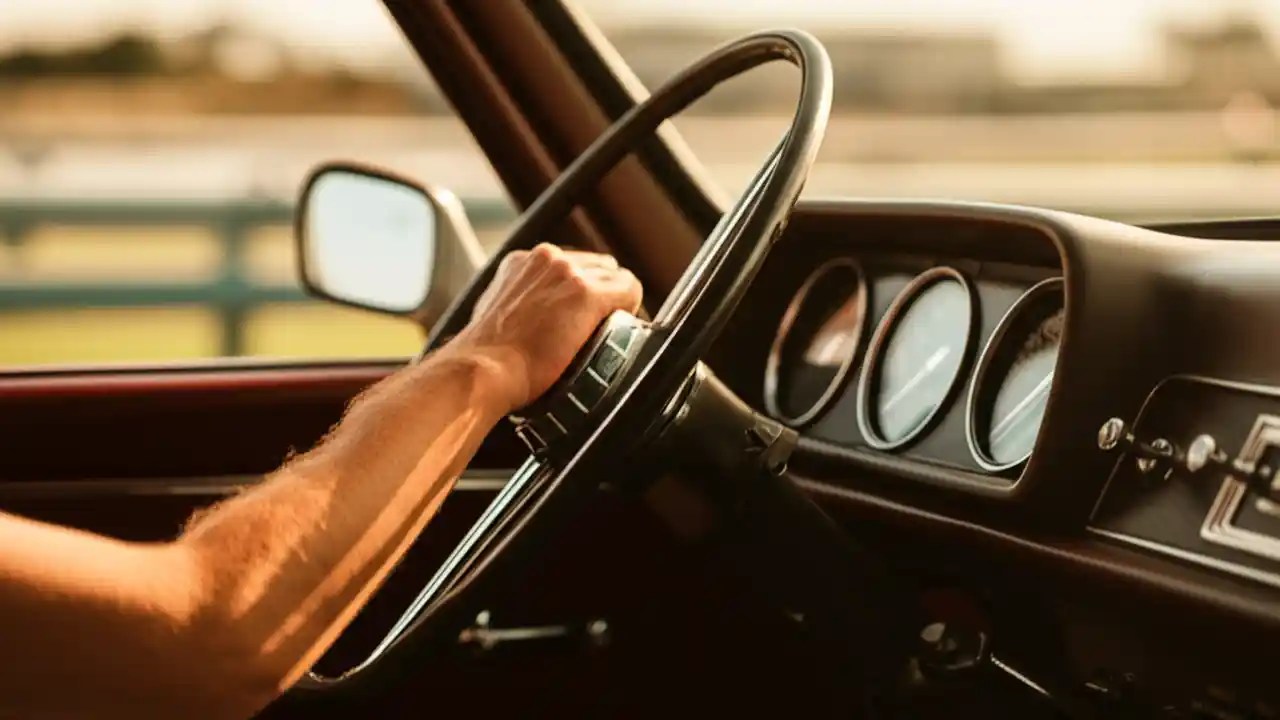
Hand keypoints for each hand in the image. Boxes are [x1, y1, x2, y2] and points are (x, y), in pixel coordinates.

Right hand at [450, 243, 642, 411]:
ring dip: (615, 303)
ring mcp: (567, 274)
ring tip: (606, 332)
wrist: (483, 370)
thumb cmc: (486, 357)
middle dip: (601, 293)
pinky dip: (631, 308)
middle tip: (595, 327)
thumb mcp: (498, 316)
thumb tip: (537, 320)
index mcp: (523, 263)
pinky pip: (629, 290)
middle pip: (597, 267)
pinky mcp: (586, 294)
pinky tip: (623, 328)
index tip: (580, 315)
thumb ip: (521, 305)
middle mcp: (546, 259)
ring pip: (615, 277)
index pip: (572, 266)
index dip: (583, 291)